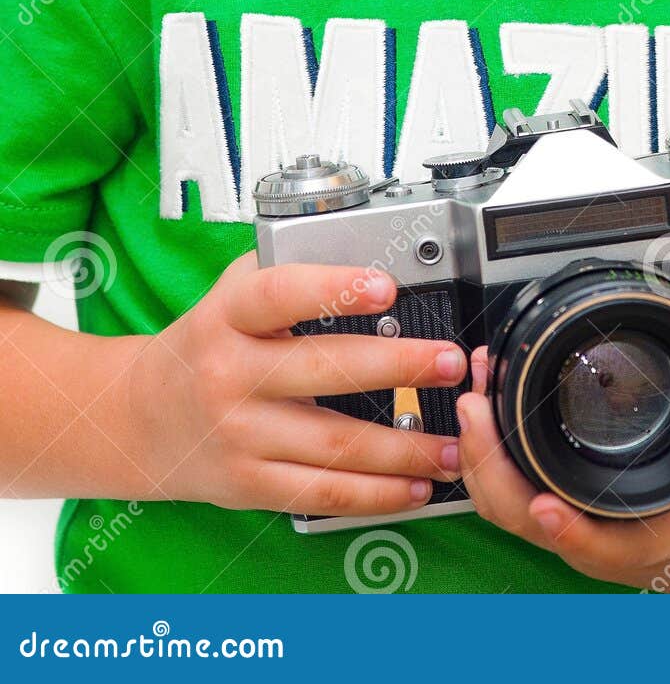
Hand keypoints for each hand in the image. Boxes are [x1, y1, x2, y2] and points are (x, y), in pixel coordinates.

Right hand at [127, 252, 465, 517]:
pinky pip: (321, 492)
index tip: (385, 285)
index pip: (278, 294)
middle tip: (451, 360)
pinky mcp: (249, 483)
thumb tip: (368, 252)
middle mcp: (230, 374)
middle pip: (323, 371)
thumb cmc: (205, 343)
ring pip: (333, 444)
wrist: (139, 417)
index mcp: (228, 316)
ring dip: (404, 447)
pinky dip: (375, 494)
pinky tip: (414, 486)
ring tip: (454, 442)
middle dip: (398, 366)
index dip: (332, 288)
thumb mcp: (231, 292)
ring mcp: (240, 435)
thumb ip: (289, 271)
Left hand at [456, 309, 669, 590]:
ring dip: (482, 457)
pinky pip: (515, 501)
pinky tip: (487, 412)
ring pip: (511, 513)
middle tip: (475, 406)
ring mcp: (584, 537)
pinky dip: (492, 460)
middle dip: (490, 467)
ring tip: (474, 391)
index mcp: (659, 536)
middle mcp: (610, 545)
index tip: (543, 505)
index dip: (570, 530)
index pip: (604, 545)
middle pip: (530, 525)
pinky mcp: (571, 521)